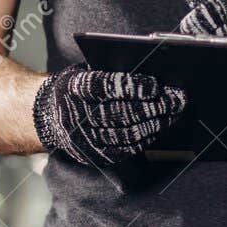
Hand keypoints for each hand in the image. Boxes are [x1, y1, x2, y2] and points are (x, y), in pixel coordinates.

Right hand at [32, 66, 186, 167]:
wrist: (49, 116)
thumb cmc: (76, 88)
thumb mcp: (84, 72)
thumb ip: (109, 72)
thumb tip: (151, 71)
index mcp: (74, 88)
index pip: (107, 86)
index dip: (134, 86)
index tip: (157, 85)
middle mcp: (76, 115)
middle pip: (122, 111)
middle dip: (154, 106)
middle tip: (177, 100)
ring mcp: (84, 138)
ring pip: (127, 132)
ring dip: (155, 123)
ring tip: (173, 113)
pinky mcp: (93, 155)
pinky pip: (124, 148)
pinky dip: (144, 138)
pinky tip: (157, 128)